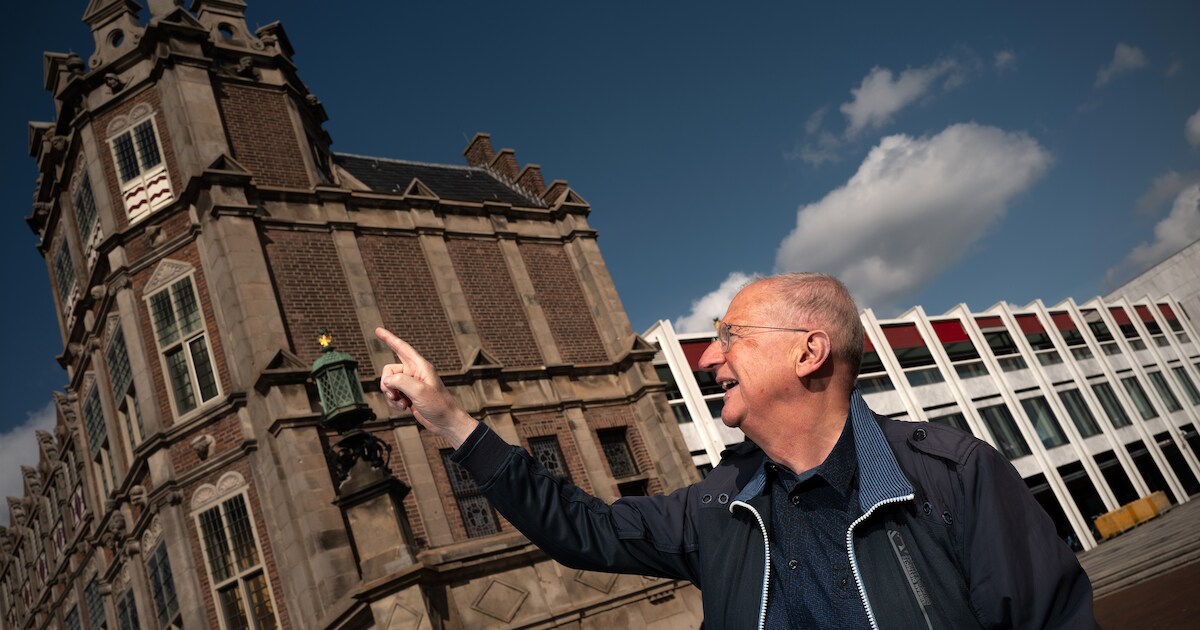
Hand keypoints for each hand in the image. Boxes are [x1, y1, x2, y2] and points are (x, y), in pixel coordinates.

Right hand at [375, 327, 478, 447]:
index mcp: (420, 366)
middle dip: (387, 384)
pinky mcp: (409, 395)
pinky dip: (394, 402)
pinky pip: (393, 395)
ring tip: (403, 403)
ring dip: (391, 396)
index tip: (378, 330)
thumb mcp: (419, 391)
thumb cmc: (439, 405)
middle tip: (395, 395)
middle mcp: (414, 373)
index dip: (389, 338)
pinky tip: (404, 408)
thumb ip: (401, 381)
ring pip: (389, 384)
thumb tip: (387, 380)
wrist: (446, 422)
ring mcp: (411, 384)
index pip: (401, 347)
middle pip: (389, 371)